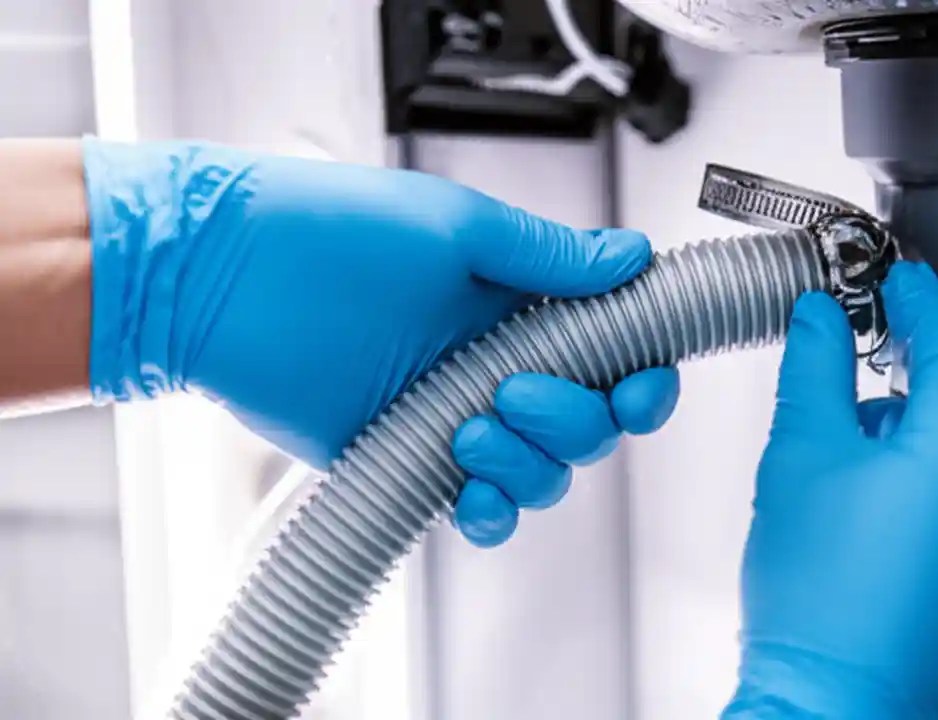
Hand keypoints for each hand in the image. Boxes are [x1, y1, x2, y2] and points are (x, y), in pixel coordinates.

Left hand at [84, 139, 677, 546]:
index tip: (639, 384)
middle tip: (512, 386)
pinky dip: (492, 513)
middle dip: (572, 418)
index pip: (614, 352)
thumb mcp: (456, 228)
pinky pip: (481, 509)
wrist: (223, 277)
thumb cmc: (331, 232)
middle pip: (590, 424)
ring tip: (467, 426)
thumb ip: (549, 257)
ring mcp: (458, 415)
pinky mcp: (410, 458)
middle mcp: (500, 362)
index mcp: (521, 304)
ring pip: (544, 473)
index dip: (642, 378)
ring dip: (528, 463)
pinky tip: (471, 494)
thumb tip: (633, 258)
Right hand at [724, 262, 937, 718]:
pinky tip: (866, 504)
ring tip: (840, 452)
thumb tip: (820, 313)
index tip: (878, 273)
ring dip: (908, 425)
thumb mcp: (801, 454)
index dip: (911, 290)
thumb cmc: (817, 593)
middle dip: (903, 363)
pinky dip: (925, 477)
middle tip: (843, 350)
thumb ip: (815, 364)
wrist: (834, 710)